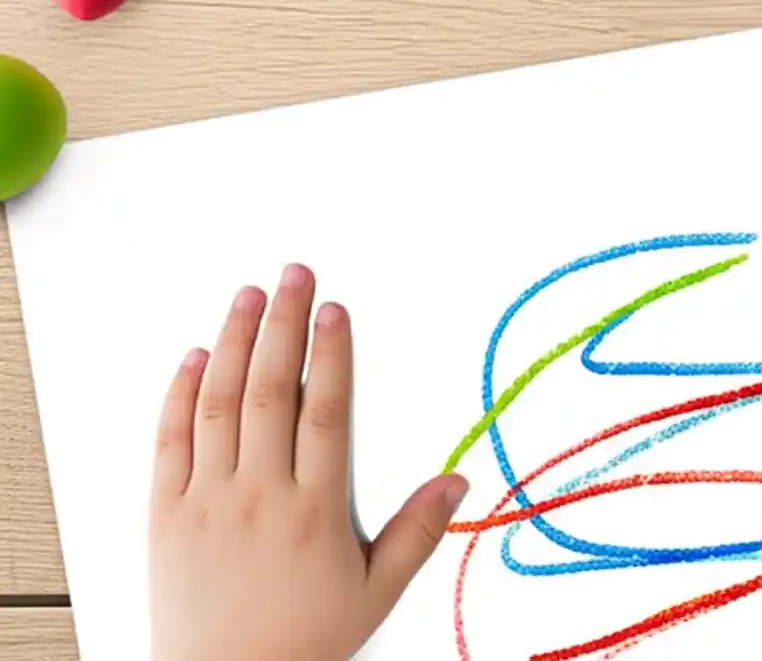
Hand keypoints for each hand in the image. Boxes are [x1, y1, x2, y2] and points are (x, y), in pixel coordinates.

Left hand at [149, 264, 468, 660]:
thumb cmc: (304, 639)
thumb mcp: (376, 589)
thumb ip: (419, 531)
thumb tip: (459, 479)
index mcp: (316, 511)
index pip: (326, 412)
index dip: (331, 355)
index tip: (335, 309)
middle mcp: (260, 495)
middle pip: (271, 390)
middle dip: (283, 323)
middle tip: (294, 273)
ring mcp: (207, 500)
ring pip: (219, 403)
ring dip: (232, 341)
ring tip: (247, 295)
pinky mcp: (166, 513)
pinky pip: (170, 441)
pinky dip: (179, 394)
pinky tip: (194, 356)